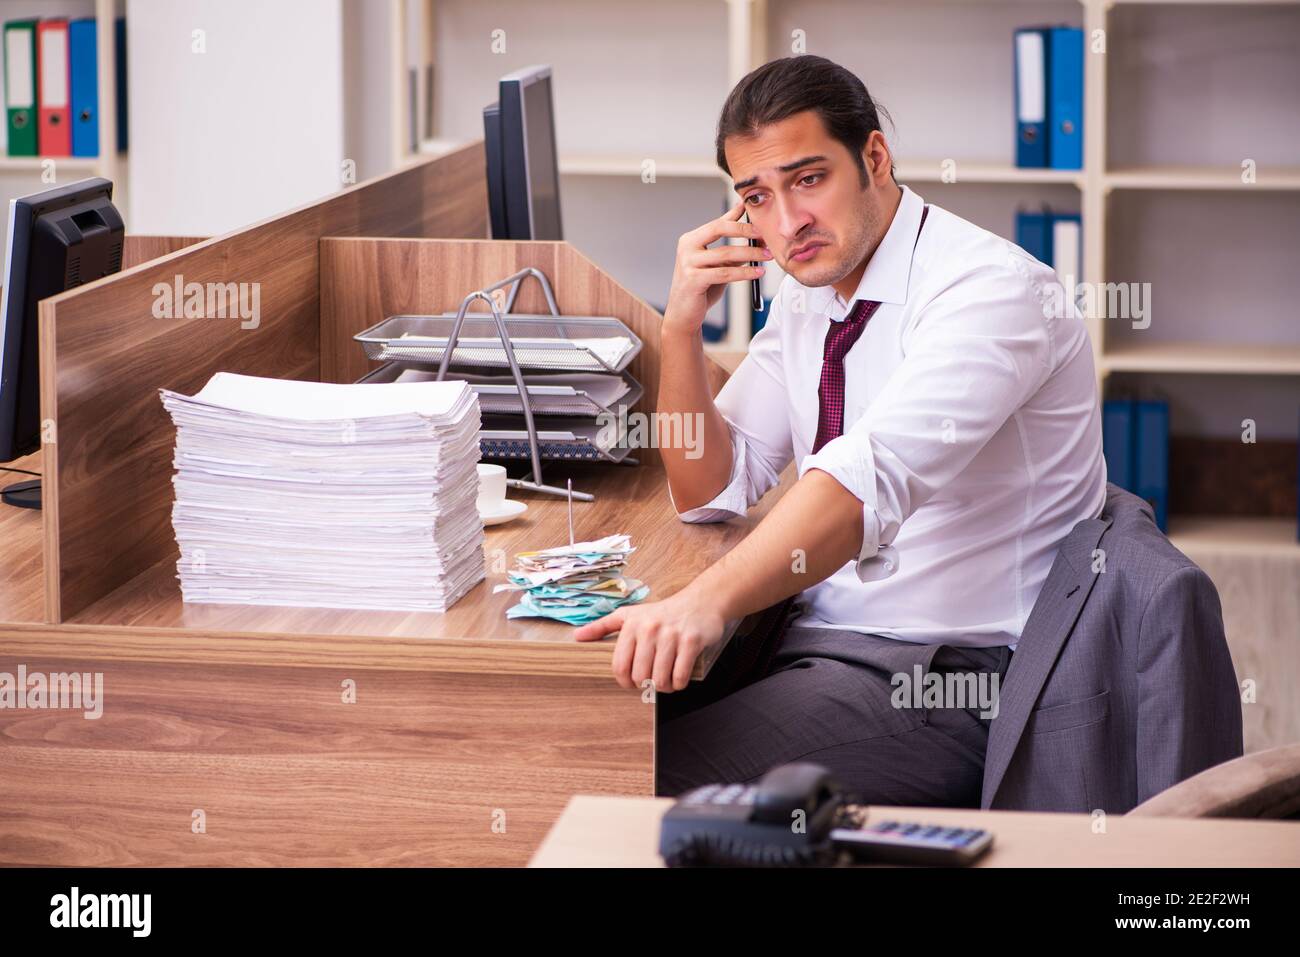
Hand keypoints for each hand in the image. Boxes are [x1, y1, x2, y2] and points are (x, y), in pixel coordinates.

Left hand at [573, 586, 728, 692]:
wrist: (701, 601)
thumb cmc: (663, 612)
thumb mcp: (630, 615)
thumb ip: (602, 626)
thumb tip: (577, 636)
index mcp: (632, 624)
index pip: (619, 666)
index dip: (625, 682)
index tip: (632, 683)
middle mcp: (650, 629)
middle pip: (640, 677)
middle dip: (646, 686)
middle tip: (652, 682)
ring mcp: (671, 635)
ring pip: (660, 680)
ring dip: (664, 688)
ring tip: (666, 681)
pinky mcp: (691, 642)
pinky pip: (680, 677)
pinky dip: (679, 684)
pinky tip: (679, 678)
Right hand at [663, 199, 770, 331]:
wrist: (683, 314)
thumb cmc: (701, 288)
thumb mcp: (717, 264)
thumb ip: (731, 247)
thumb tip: (754, 233)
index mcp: (691, 239)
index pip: (718, 222)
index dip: (739, 218)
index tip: (759, 217)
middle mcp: (687, 247)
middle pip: (719, 229)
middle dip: (745, 230)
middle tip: (765, 234)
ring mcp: (688, 263)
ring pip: (725, 253)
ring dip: (750, 253)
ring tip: (767, 255)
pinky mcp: (693, 279)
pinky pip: (724, 273)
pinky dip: (744, 272)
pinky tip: (758, 272)